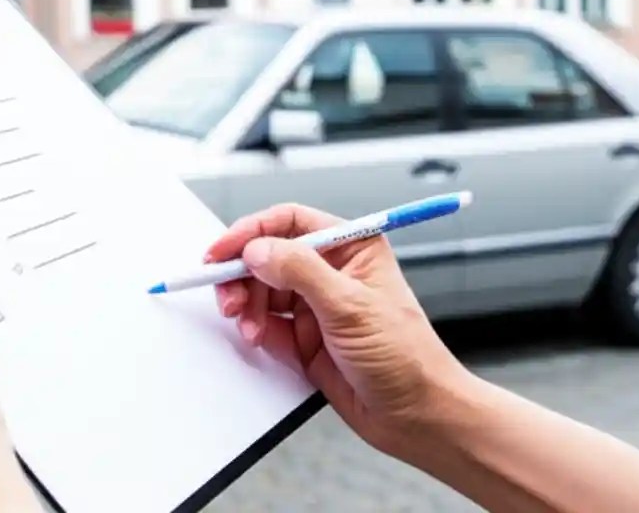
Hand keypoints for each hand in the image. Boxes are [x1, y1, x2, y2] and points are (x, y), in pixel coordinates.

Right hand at [208, 204, 470, 459]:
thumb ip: (300, 272)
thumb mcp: (350, 306)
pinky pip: (268, 324)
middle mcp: (332, 271)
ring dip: (248, 305)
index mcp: (352, 247)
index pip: (290, 222)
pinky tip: (259, 339)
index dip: (252, 232)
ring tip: (249, 326)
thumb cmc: (406, 357)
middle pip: (269, 256)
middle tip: (229, 296)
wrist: (416, 415)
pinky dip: (256, 329)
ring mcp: (317, 305)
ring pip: (263, 291)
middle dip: (243, 275)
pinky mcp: (306, 338)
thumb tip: (258, 250)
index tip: (222, 251)